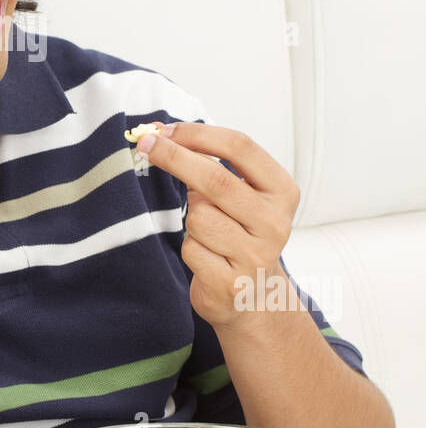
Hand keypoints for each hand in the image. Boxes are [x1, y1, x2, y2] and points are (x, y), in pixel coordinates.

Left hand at [134, 123, 300, 327]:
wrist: (256, 296)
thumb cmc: (241, 233)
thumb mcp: (241, 196)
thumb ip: (214, 167)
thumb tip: (165, 138)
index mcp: (282, 191)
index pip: (240, 147)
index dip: (198, 134)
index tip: (166, 130)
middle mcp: (275, 223)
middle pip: (216, 178)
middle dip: (174, 157)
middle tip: (145, 143)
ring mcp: (256, 256)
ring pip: (198, 217)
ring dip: (190, 219)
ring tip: (209, 234)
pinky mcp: (232, 284)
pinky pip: (192, 249)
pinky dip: (191, 248)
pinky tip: (209, 258)